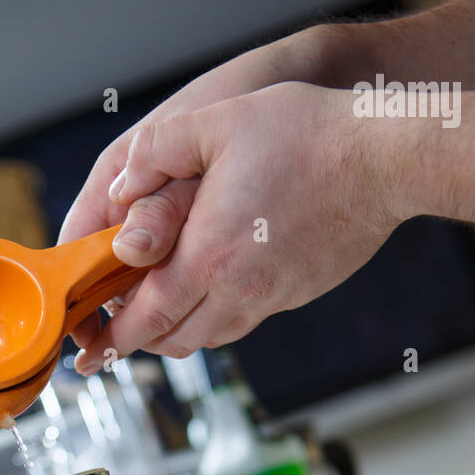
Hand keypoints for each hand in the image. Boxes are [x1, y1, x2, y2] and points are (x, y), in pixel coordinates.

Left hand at [57, 28, 336, 352]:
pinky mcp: (295, 296)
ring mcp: (271, 298)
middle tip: (112, 336)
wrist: (386, 160)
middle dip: (136, 343)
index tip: (88, 352)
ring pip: (208, 338)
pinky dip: (214, 319)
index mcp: (209, 255)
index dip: (111, 340)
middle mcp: (238, 290)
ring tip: (156, 315)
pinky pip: (242, 321)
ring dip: (176, 333)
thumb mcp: (216, 122)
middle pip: (172, 340)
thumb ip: (156, 152)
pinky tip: (208, 293)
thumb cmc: (306, 134)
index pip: (145, 318)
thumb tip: (117, 189)